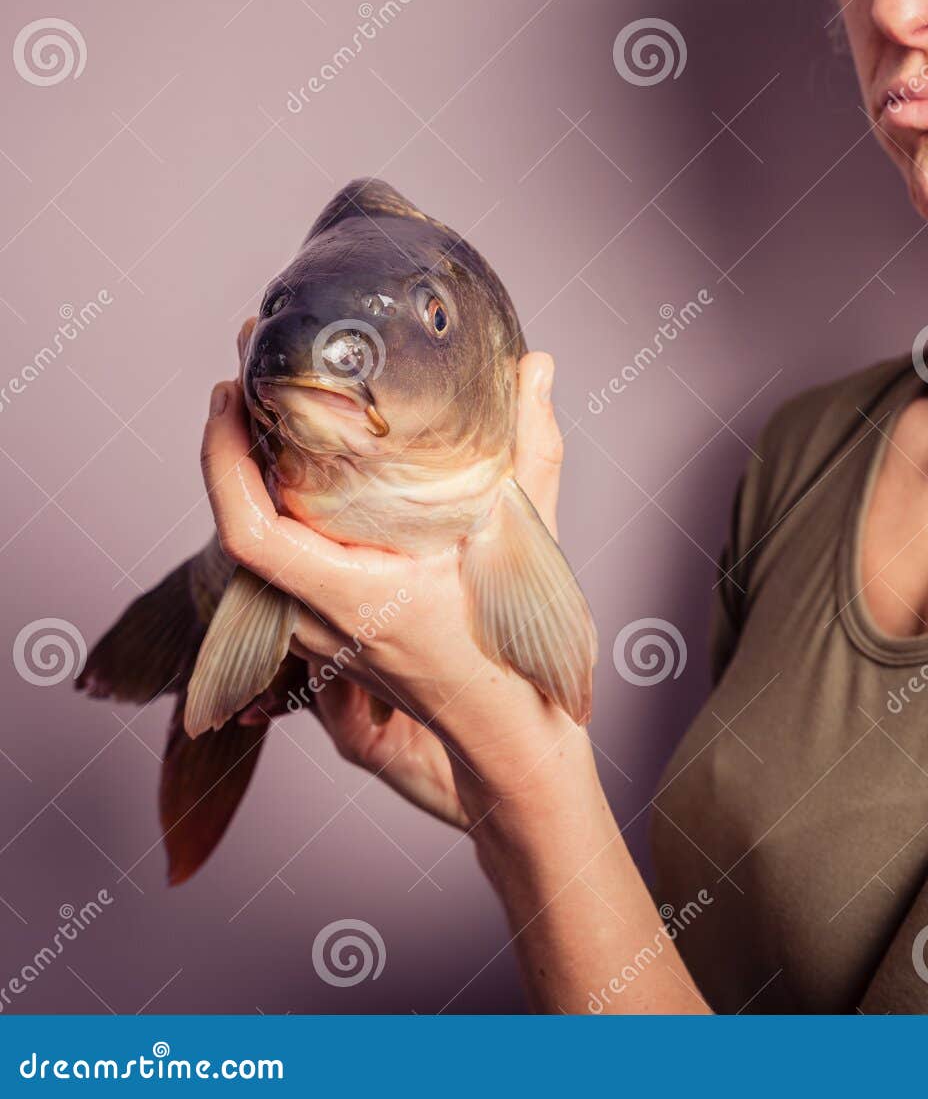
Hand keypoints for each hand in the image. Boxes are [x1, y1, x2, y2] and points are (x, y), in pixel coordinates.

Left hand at [203, 325, 586, 827]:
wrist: (507, 730)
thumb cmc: (514, 656)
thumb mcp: (525, 546)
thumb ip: (531, 454)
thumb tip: (536, 370)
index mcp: (353, 597)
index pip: (249, 529)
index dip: (220, 458)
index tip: (226, 396)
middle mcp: (316, 618)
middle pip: (241, 519)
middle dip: (235, 439)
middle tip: (251, 367)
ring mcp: (311, 629)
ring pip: (257, 540)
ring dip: (254, 472)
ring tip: (269, 403)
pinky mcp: (320, 630)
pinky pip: (279, 559)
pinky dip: (279, 506)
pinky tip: (301, 466)